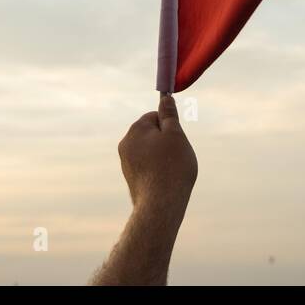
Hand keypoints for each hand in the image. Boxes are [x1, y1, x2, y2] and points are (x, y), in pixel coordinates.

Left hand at [118, 93, 197, 213]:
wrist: (160, 205)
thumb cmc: (172, 167)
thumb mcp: (175, 135)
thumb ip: (170, 115)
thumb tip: (166, 99)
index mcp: (136, 130)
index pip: (154, 116)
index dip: (170, 126)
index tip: (178, 139)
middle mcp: (126, 144)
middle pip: (152, 134)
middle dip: (166, 141)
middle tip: (177, 155)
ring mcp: (126, 163)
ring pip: (151, 152)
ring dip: (163, 157)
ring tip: (172, 171)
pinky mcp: (131, 178)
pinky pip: (148, 167)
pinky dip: (158, 170)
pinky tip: (166, 181)